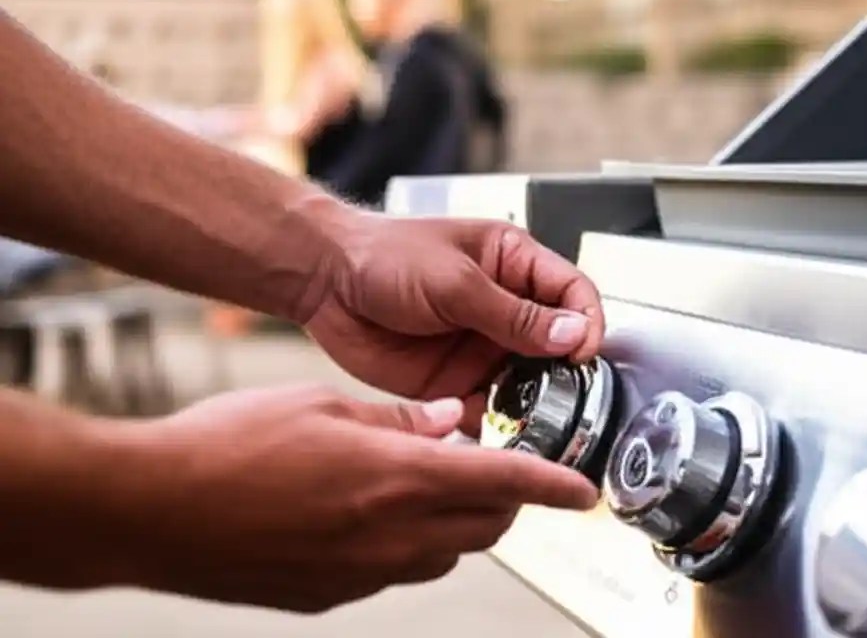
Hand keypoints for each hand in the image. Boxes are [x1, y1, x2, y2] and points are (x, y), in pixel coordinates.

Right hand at [108, 385, 597, 612]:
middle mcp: (388, 535)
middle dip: (504, 497)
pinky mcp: (328, 597)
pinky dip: (404, 543)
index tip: (584, 492)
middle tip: (486, 463)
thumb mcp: (321, 404)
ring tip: (417, 482)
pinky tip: (364, 512)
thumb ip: (397, 420)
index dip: (554, 486)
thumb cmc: (225, 446)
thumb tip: (447, 423)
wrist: (150, 509)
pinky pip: (393, 573)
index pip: (505, 483)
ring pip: (443, 553)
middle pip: (486, 526)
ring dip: (454, 521)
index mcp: (395, 478)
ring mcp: (359, 575)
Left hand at [302, 211, 605, 432]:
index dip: (586, 323)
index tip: (582, 352)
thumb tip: (573, 334)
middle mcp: (506, 309)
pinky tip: (495, 432)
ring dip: (534, 404)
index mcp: (515, 264)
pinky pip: (490, 409)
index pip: (574, 294)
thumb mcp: (456, 282)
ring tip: (531, 419)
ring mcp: (483, 347)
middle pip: (558, 346)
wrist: (324, 283)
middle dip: (564, 373)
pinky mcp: (456, 381)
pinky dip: (497, 425)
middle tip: (564, 397)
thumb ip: (514, 314)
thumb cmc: (384, 256)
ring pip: (529, 383)